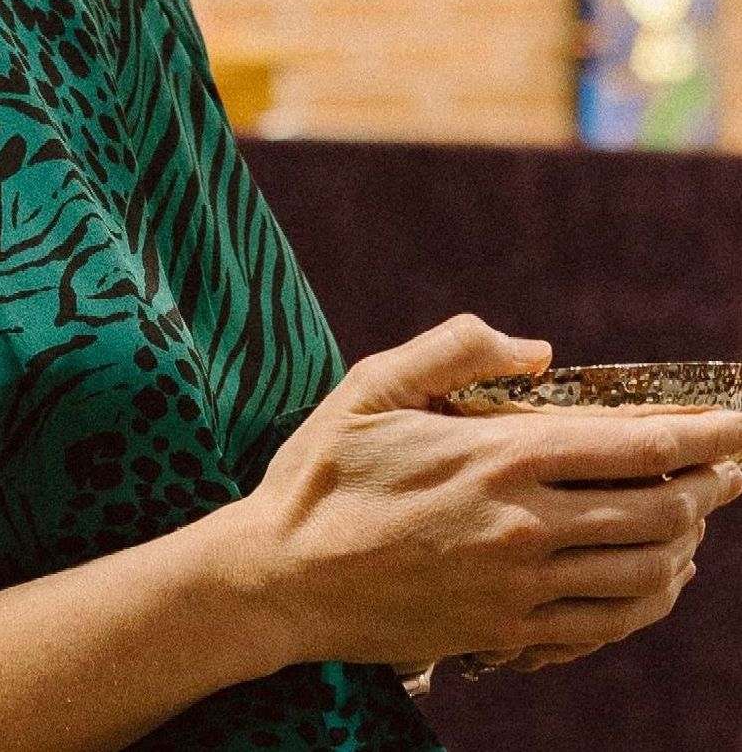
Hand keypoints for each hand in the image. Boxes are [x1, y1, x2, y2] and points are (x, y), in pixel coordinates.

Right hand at [232, 314, 741, 671]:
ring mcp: (521, 586)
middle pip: (660, 510)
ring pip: (648, 570)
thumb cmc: (323, 472)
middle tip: (727, 467)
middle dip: (709, 485)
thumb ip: (455, 350)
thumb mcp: (371, 386)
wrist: (284, 576)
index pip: (633, 444)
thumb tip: (537, 351)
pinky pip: (612, 621)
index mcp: (497, 457)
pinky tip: (658, 576)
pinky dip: (654, 597)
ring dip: (688, 540)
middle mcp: (523, 525)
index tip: (737, 424)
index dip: (700, 434)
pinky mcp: (510, 631)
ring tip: (696, 515)